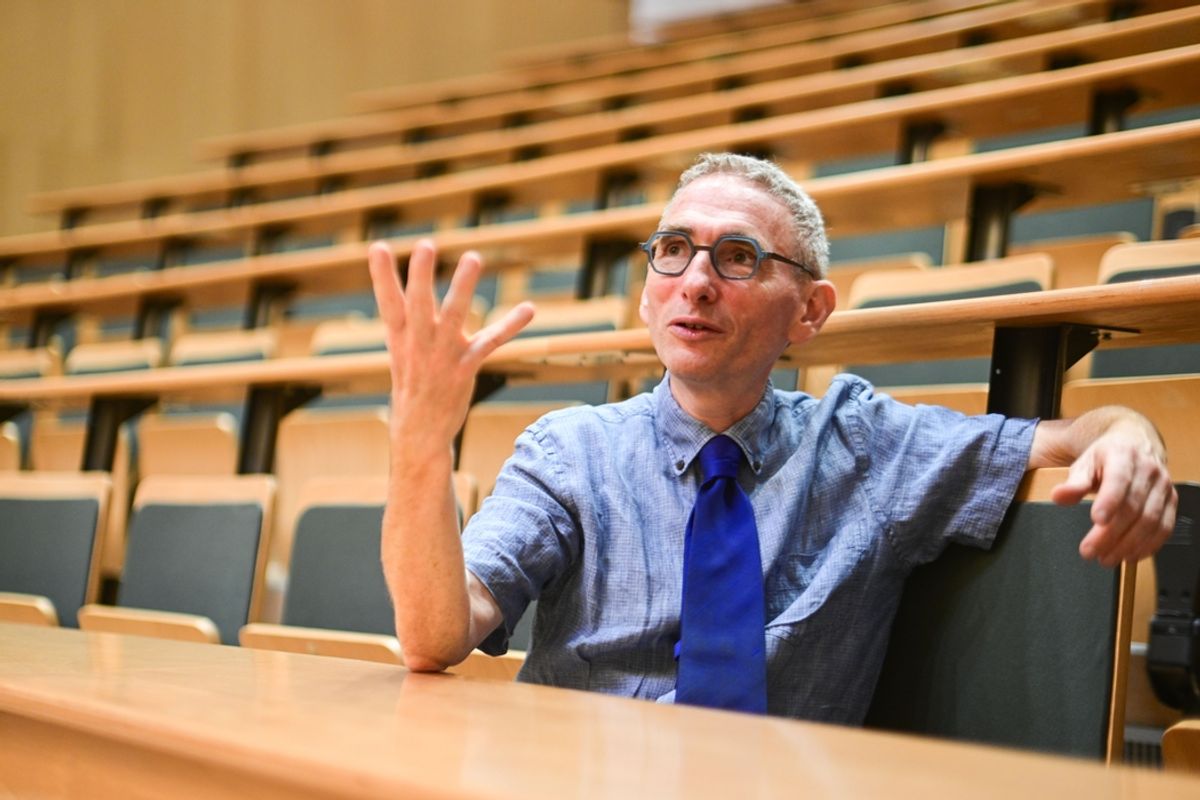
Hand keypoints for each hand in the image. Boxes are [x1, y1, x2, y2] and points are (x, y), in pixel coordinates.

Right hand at [367, 239, 533, 452]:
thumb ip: (403, 319)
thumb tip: (393, 288)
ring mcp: (442, 355)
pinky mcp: (465, 368)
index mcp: (400, 337)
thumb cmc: (411, 383)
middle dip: (422, 276)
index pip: (388, 302)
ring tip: (472, 257)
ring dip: (463, 286)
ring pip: (454, 314)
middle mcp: (419, 343)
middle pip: (419, 304)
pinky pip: (490, 341)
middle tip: (425, 245)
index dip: (381, 276)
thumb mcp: (399, 350)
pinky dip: (510, 324)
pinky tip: (528, 308)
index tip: (377, 247)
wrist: (418, 430)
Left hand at [1050, 427, 1176, 566]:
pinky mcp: (1171, 501)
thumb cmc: (1106, 457)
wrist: (1135, 443)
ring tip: (1106, 558)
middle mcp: (1148, 471)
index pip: (1119, 480)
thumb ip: (1073, 483)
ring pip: (1150, 521)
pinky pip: (1165, 527)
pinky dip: (1148, 545)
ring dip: (1128, 544)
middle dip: (1110, 534)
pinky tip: (1130, 555)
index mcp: (1123, 456)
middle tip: (1089, 551)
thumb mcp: (1085, 463)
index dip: (1109, 501)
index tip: (1097, 520)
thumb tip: (1058, 496)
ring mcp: (1162, 487)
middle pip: (1133, 507)